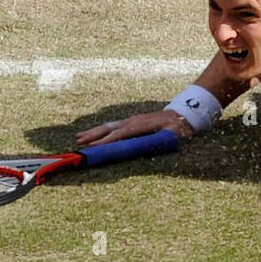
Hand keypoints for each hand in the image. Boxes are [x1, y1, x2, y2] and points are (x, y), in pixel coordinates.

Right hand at [75, 111, 192, 146]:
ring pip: (109, 126)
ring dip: (93, 132)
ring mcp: (131, 120)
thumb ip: (164, 139)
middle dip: (93, 135)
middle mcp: (133, 121)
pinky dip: (101, 130)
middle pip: (110, 128)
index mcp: (142, 125)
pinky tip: (92, 135)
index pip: (121, 134)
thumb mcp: (175, 134)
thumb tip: (152, 145)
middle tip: (78, 142)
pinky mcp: (131, 122)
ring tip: (78, 137)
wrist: (182, 114)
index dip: (107, 140)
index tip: (93, 147)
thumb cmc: (179, 127)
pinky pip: (113, 126)